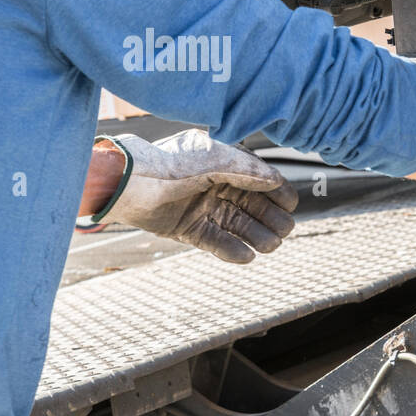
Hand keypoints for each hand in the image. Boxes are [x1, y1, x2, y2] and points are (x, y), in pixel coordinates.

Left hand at [90, 129, 297, 262]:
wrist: (125, 185)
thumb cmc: (169, 164)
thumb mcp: (213, 159)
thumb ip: (247, 169)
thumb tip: (276, 180)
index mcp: (224, 164)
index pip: (261, 180)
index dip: (278, 192)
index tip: (290, 206)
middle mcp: (216, 186)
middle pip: (254, 206)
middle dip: (272, 219)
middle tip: (283, 231)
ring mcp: (203, 208)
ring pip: (238, 225)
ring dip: (257, 236)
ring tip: (269, 246)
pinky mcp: (188, 229)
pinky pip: (216, 241)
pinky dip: (231, 250)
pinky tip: (246, 256)